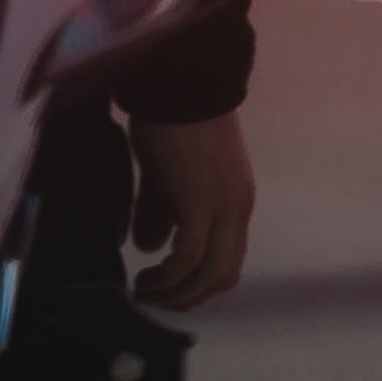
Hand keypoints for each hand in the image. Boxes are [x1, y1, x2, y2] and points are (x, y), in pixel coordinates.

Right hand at [126, 109, 254, 308]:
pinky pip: (187, 259)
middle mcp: (237, 209)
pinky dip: (167, 278)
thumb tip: (150, 246)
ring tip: (145, 293)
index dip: (199, 283)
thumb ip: (162, 211)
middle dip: (188, 297)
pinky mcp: (200, 205)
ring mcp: (223, 208)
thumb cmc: (170, 116)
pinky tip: (144, 277)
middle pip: (223, 276)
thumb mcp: (167, 173)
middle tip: (156, 301)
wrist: (177, 79)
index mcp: (236, 200)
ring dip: (176, 294)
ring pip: (208, 274)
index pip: (229, 259)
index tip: (168, 289)